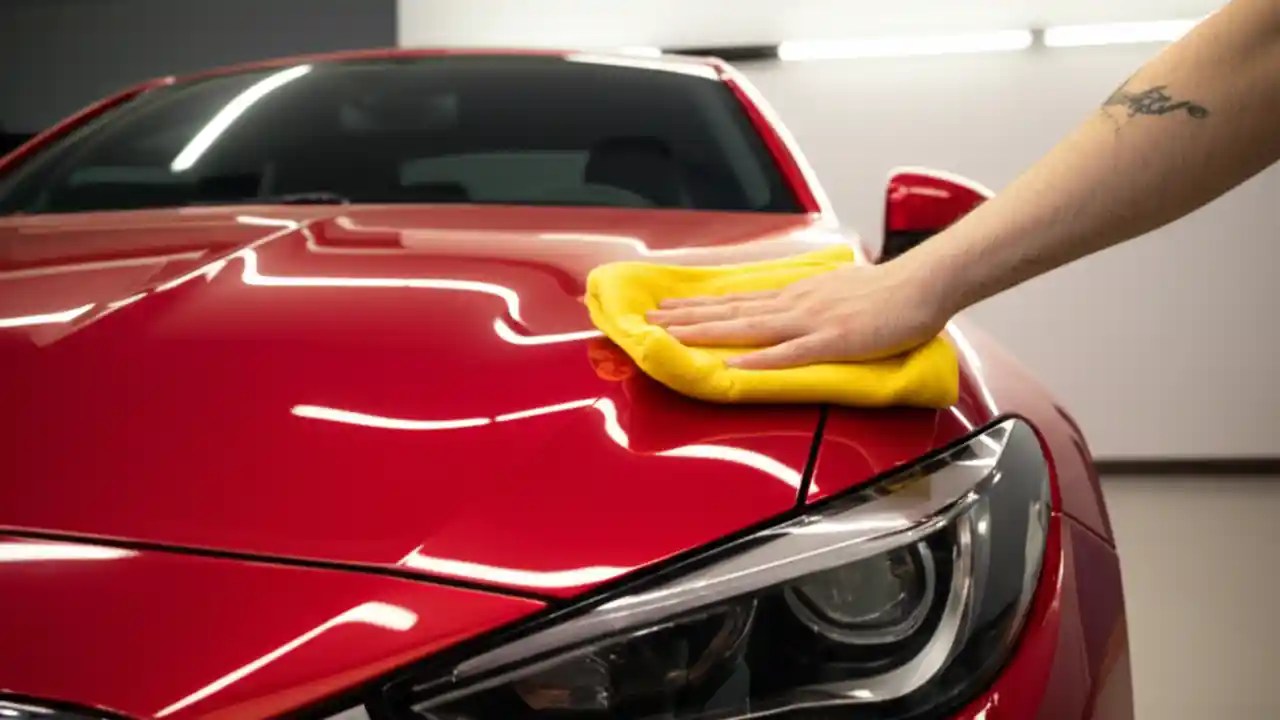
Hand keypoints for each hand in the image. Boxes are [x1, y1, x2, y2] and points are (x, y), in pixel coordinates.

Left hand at [646, 261, 951, 369]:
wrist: (922, 284)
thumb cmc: (886, 291)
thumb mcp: (838, 290)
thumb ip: (811, 302)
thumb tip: (792, 309)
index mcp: (796, 295)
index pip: (737, 300)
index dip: (699, 306)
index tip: (667, 308)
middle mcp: (795, 304)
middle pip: (731, 311)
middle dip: (687, 317)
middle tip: (648, 320)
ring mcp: (812, 322)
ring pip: (749, 328)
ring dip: (708, 331)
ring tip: (672, 336)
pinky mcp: (834, 341)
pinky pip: (790, 353)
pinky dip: (759, 359)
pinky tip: (733, 364)